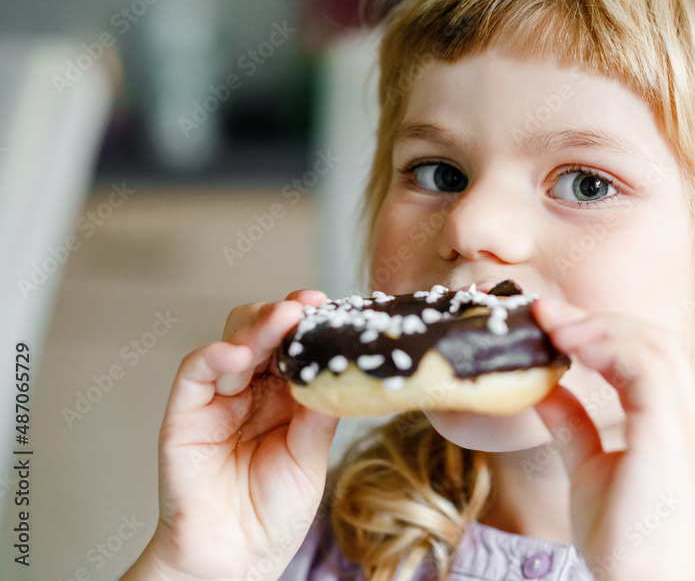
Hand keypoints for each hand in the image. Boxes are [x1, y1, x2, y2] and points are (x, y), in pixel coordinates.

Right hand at [122, 290, 339, 580]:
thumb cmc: (274, 510)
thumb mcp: (311, 456)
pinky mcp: (185, 410)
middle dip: (285, 315)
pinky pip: (196, 370)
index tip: (329, 305)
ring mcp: (218, 396)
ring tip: (283, 320)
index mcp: (286, 395)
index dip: (310, 323)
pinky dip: (216, 354)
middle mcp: (252, 388)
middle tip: (308, 306)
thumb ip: (319, 412)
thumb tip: (341, 368)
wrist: (235, 556)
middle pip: (263, 332)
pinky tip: (240, 352)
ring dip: (258, 326)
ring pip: (233, 339)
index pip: (296, 345)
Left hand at [531, 297, 694, 580]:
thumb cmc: (626, 541)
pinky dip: (609, 349)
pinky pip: (647, 371)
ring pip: (655, 346)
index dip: (603, 329)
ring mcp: (687, 425)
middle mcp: (691, 418)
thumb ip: (572, 424)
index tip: (553, 322)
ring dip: (600, 328)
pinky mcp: (671, 435)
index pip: (651, 354)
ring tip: (555, 326)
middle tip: (547, 313)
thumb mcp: (589, 468)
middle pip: (656, 340)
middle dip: (599, 319)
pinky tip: (572, 347)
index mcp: (678, 423)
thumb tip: (542, 386)